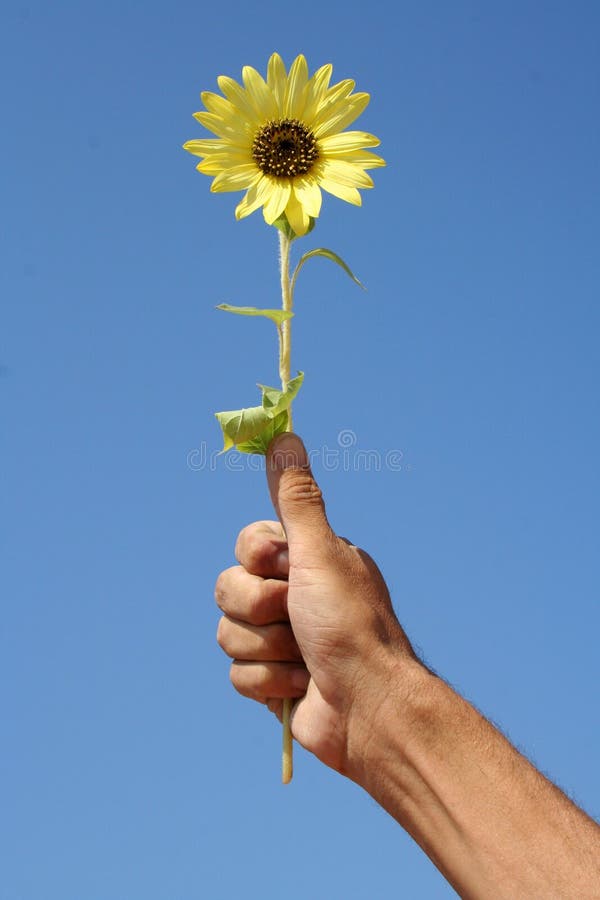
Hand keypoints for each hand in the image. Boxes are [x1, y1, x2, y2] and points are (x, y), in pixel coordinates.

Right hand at [215, 432, 419, 776]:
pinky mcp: (272, 680)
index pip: (248, 545)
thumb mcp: (321, 552)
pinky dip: (270, 683)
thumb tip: (285, 434)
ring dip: (267, 649)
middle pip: (228, 588)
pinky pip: (238, 674)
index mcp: (306, 561)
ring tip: (305, 659)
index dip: (259, 559)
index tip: (286, 568)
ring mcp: (280, 639)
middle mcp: (292, 595)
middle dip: (260, 609)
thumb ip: (296, 498)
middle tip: (297, 618)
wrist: (368, 708)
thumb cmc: (351, 624)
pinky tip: (302, 687)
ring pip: (227, 633)